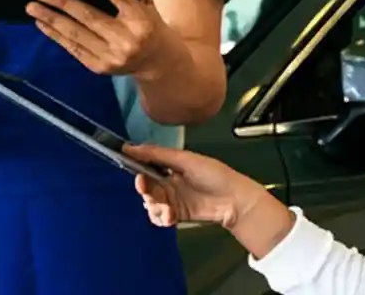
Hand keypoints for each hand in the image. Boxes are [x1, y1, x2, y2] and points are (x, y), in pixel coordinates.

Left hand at [26, 0, 167, 76]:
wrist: (157, 62)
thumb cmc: (149, 25)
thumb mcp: (148, 6)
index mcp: (141, 21)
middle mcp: (126, 40)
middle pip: (89, 17)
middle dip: (62, 3)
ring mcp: (111, 57)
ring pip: (76, 34)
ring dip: (51, 20)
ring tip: (33, 8)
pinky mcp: (99, 68)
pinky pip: (73, 49)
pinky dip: (55, 36)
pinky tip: (42, 24)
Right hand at [128, 144, 297, 259]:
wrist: (233, 199)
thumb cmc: (214, 174)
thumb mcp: (185, 159)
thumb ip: (157, 154)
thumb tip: (131, 146)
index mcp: (170, 166)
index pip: (146, 166)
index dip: (137, 168)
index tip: (132, 169)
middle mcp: (169, 182)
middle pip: (146, 188)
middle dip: (145, 190)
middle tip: (147, 191)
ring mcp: (172, 200)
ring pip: (151, 204)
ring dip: (154, 207)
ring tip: (165, 208)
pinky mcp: (177, 215)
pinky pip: (159, 218)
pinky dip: (160, 218)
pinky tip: (168, 216)